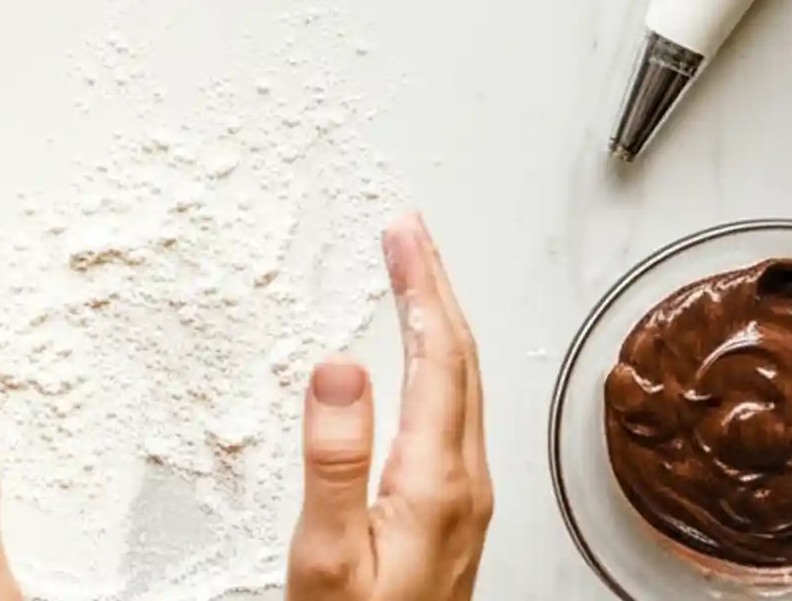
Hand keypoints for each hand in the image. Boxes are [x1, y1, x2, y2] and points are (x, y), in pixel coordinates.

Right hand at [287, 212, 492, 599]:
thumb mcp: (326, 558)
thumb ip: (334, 462)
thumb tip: (339, 371)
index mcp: (436, 479)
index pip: (438, 354)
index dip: (420, 286)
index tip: (401, 234)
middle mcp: (464, 480)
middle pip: (461, 357)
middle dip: (434, 285)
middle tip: (408, 234)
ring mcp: (465, 495)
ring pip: (463, 381)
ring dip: (439, 319)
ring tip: (414, 277)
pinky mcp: (453, 508)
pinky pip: (453, 409)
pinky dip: (437, 360)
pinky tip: (422, 357)